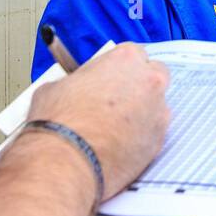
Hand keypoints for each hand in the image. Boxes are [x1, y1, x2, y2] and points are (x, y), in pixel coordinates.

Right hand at [27, 42, 169, 198]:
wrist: (65, 162)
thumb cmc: (59, 125)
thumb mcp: (56, 86)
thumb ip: (77, 81)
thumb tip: (75, 88)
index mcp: (125, 60)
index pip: (134, 54)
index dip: (121, 68)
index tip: (112, 78)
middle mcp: (148, 82)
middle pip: (154, 75)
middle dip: (140, 85)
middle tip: (118, 100)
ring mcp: (158, 112)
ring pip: (157, 106)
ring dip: (142, 112)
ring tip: (116, 127)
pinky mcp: (159, 141)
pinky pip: (154, 133)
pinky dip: (142, 137)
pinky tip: (121, 145)